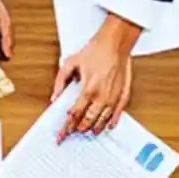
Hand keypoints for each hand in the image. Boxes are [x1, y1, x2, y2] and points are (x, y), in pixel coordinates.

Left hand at [54, 13, 138, 139]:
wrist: (115, 42)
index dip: (66, 127)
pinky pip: (118, 112)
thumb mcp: (70, 64)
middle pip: (88, 120)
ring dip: (94, 127)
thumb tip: (54, 98)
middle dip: (79, 129)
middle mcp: (102, 95)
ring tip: (87, 132)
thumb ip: (59, 82)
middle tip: (72, 133)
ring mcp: (114, 96)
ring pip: (103, 119)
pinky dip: (112, 121)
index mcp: (88, 89)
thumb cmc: (95, 50)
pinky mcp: (124, 93)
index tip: (61, 135)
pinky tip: (108, 126)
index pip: (74, 114)